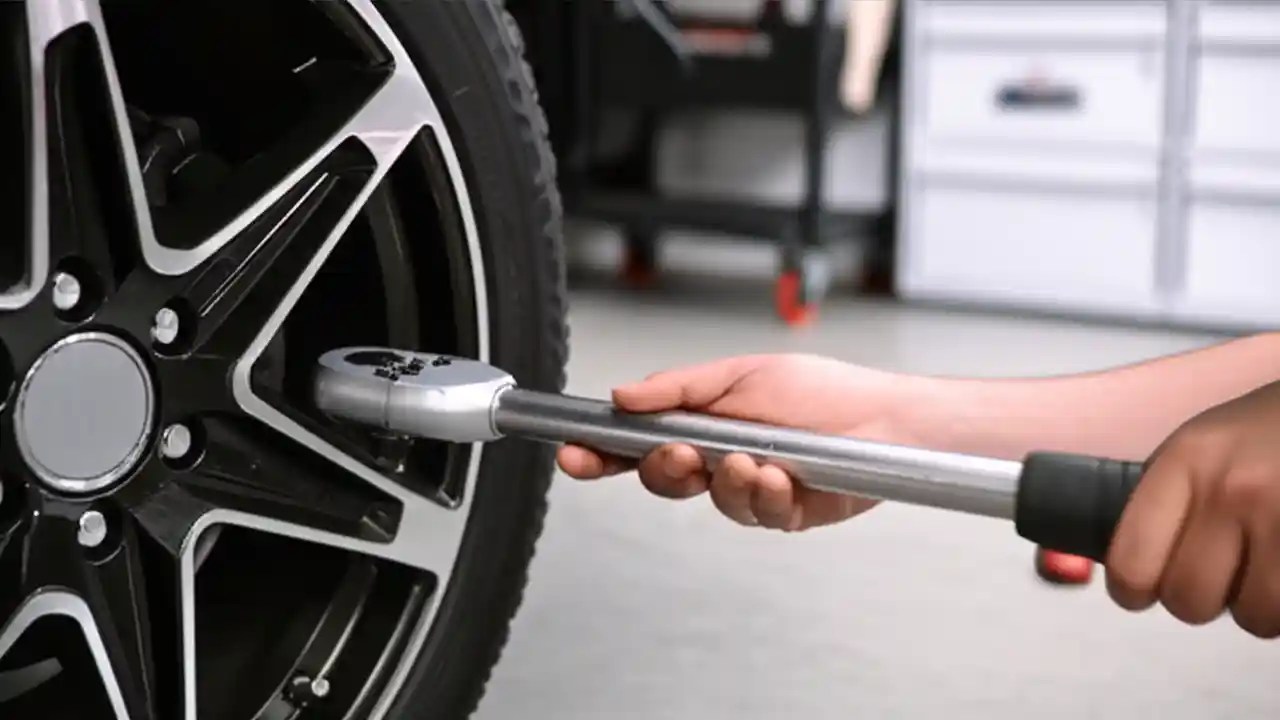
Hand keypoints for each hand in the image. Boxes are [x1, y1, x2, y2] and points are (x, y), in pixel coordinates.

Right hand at [557, 354, 929, 530]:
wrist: (886, 418)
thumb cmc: (824, 390)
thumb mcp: (742, 374)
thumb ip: (679, 389)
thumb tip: (624, 395)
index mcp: (703, 422)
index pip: (638, 442)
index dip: (601, 451)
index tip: (574, 450)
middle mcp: (721, 458)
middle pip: (664, 480)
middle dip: (663, 470)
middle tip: (678, 456)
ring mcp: (751, 488)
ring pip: (711, 501)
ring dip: (725, 482)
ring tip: (747, 460)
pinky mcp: (784, 513)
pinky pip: (757, 516)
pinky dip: (764, 497)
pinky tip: (777, 478)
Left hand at [1106, 380, 1279, 637]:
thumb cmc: (1275, 426)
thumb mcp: (1209, 441)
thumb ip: (1172, 497)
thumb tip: (1135, 570)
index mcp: (1188, 460)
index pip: (1131, 562)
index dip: (1136, 590)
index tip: (1150, 589)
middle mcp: (1233, 489)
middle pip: (1190, 600)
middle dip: (1206, 598)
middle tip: (1225, 572)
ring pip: (1255, 616)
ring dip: (1262, 604)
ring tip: (1271, 564)